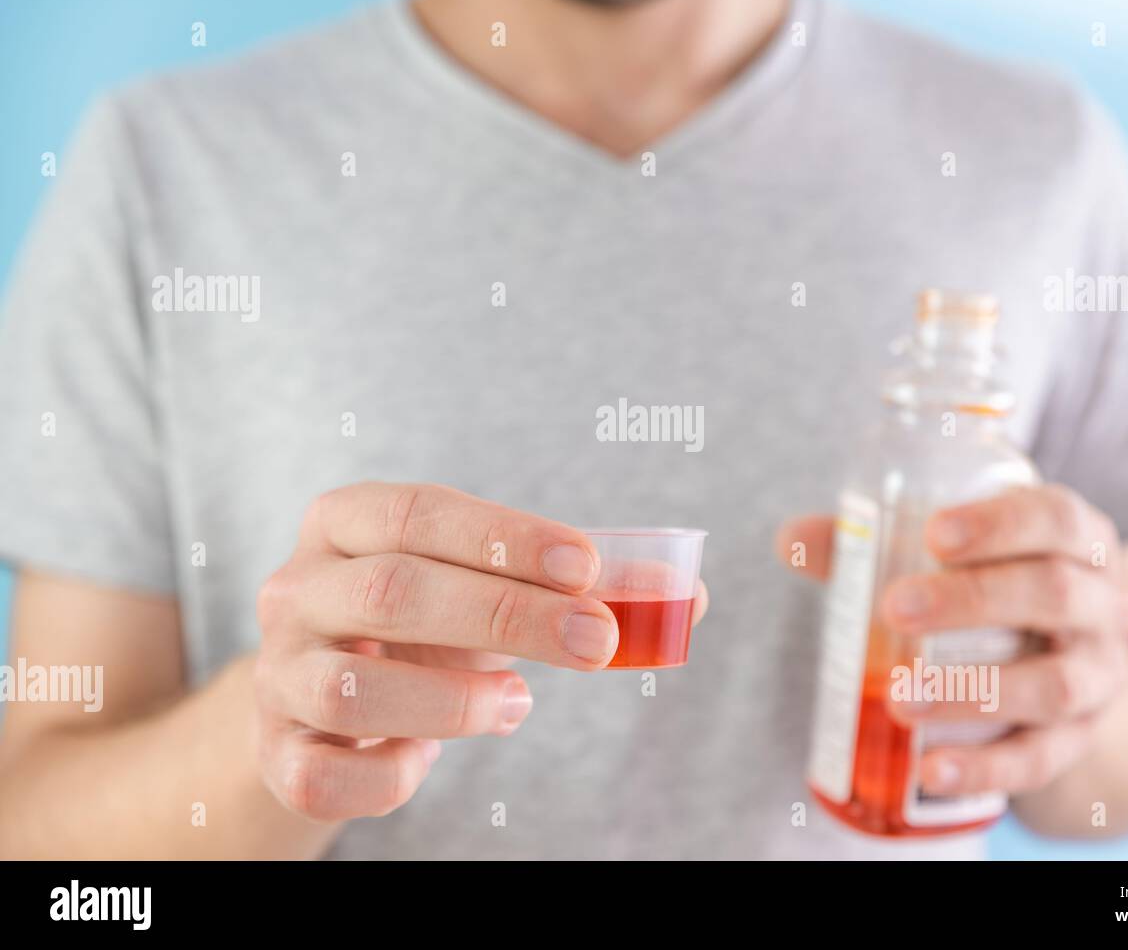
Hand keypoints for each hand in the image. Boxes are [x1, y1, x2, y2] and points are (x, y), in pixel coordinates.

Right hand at [255, 482, 705, 821]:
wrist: (323, 699)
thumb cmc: (423, 627)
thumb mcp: (488, 589)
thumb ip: (578, 587)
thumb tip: (692, 597)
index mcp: (344, 523)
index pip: (417, 511)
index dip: (504, 537)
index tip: (587, 565)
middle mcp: (296, 590)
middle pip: (394, 591)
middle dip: (508, 614)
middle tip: (597, 638)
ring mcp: (278, 674)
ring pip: (352, 690)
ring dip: (456, 702)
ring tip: (518, 704)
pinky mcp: (275, 752)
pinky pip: (326, 776)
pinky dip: (395, 775)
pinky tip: (430, 758)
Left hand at [777, 484, 1127, 800]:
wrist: (1063, 660)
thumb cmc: (995, 585)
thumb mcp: (956, 553)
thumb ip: (876, 542)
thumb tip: (791, 537)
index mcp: (1079, 540)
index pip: (1058, 517)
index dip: (1001, 524)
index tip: (933, 534)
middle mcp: (1106, 605)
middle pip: (1056, 593)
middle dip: (974, 600)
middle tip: (894, 609)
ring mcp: (1101, 677)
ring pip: (1056, 684)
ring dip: (975, 692)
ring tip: (900, 698)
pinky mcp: (1080, 740)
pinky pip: (1041, 759)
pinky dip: (986, 767)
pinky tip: (930, 770)